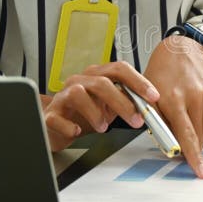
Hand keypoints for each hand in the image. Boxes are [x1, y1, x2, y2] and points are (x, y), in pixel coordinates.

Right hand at [43, 61, 159, 151]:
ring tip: (104, 127)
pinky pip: (56, 118)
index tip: (153, 96)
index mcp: (96, 75)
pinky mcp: (50, 115)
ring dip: (95, 112)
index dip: (138, 81)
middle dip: (122, 102)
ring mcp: (62, 97)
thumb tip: (151, 104)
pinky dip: (68, 126)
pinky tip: (77, 131)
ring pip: (77, 94)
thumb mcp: (110, 103)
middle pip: (102, 83)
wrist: (56, 123)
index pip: (119, 69)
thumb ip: (128, 99)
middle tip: (136, 120)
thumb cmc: (85, 111)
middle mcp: (79, 81)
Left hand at [144, 35, 202, 179]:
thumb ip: (159, 125)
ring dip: (199, 131)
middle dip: (191, 143)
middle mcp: (196, 95)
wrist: (180, 50)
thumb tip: (173, 150)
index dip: (194, 157)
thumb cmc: (161, 77)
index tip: (202, 173)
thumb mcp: (150, 99)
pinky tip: (199, 106)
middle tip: (181, 133)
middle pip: (199, 137)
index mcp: (174, 99)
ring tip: (188, 113)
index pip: (186, 135)